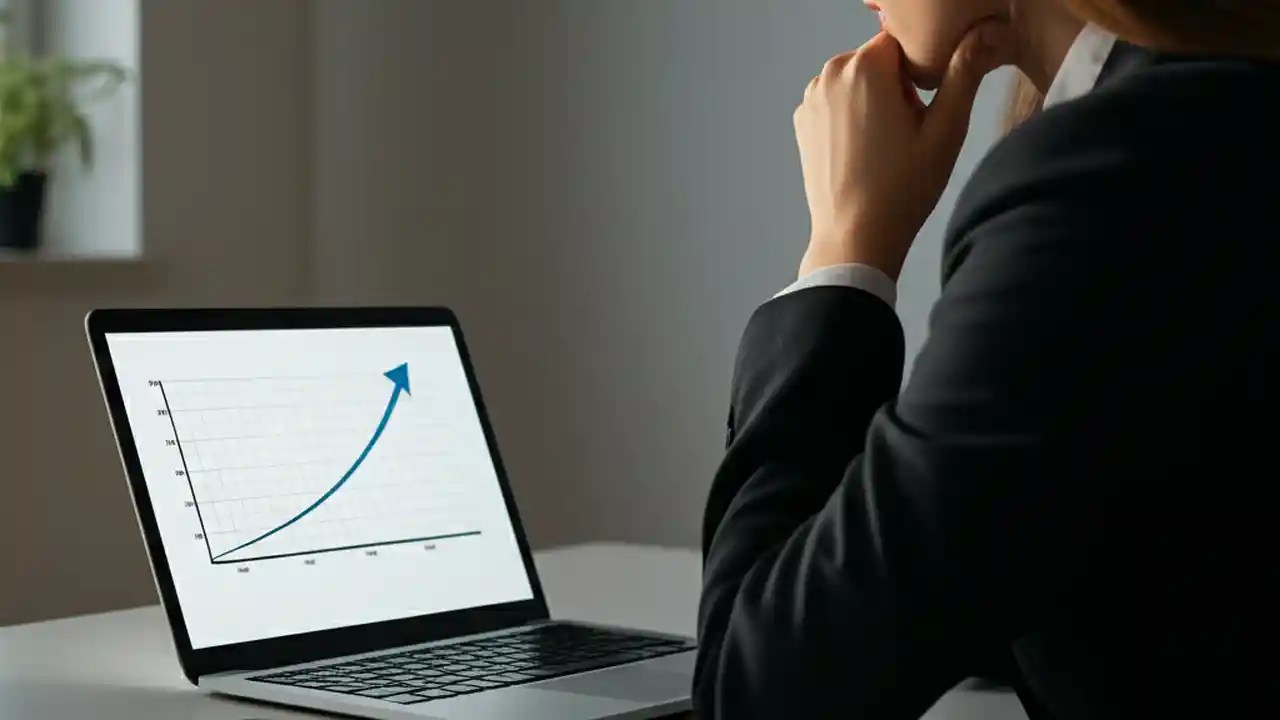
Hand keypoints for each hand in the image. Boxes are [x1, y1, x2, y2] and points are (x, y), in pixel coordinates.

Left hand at [794, 21, 1013, 280]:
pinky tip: (863, 152)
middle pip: (876, 59)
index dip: (919, 72)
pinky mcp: (801, 121)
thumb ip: (965, 71)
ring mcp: (811, 98)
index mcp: (865, 66)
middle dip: (895, 84)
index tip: (923, 107)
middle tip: (907, 130)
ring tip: (885, 144)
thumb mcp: (946, 128)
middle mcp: (830, 73)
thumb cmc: (903, 186)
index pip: (903, 42)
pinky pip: (835, 102)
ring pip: (855, 80)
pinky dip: (850, 116)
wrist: (855, 236)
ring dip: (872, 99)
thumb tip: (986, 32)